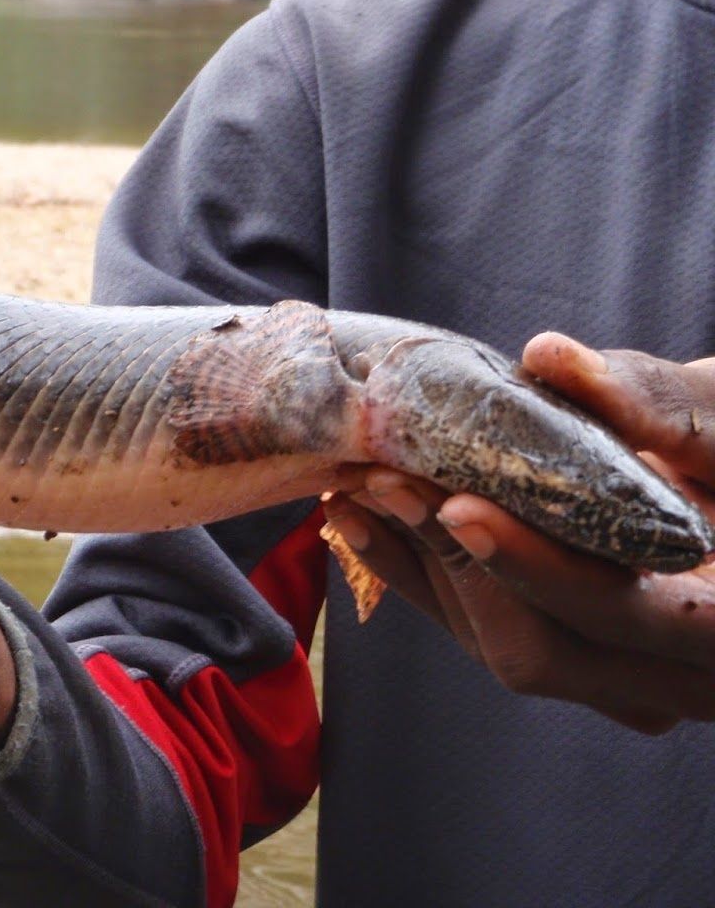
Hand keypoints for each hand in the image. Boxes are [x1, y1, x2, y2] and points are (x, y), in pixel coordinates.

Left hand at [323, 333, 714, 733]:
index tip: (457, 505)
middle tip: (385, 478)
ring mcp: (620, 679)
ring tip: (355, 484)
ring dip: (420, 566)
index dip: (539, 569)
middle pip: (545, 650)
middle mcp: (681, 676)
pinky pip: (482, 630)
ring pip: (500, 646)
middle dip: (453, 562)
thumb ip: (659, 400)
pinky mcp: (567, 657)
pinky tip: (357, 517)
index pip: (630, 616)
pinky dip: (418, 575)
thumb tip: (549, 357)